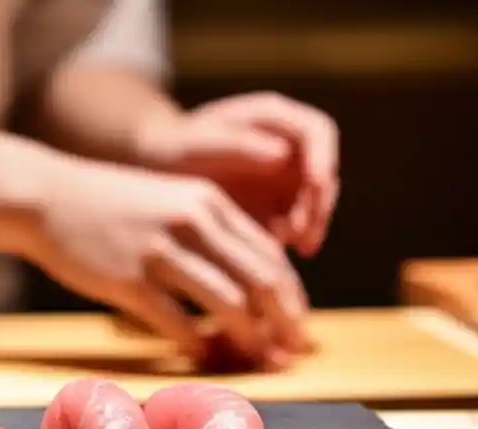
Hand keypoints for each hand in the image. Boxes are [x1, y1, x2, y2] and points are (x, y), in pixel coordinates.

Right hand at [28, 157, 311, 366]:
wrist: (48, 197)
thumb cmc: (109, 205)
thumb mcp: (170, 200)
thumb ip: (209, 231)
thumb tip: (247, 280)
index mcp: (209, 202)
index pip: (270, 255)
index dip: (292, 297)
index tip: (297, 325)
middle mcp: (192, 223)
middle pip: (260, 281)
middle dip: (284, 323)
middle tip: (291, 353)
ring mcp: (160, 252)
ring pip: (227, 304)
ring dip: (249, 339)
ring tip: (258, 361)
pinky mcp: (128, 281)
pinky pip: (177, 322)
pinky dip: (197, 346)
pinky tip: (205, 358)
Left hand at [134, 92, 338, 256]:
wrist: (154, 170)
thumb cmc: (172, 147)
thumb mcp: (197, 143)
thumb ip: (236, 146)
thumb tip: (282, 155)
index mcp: (274, 117)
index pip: (317, 132)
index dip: (324, 157)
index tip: (316, 184)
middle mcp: (286, 145)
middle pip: (322, 173)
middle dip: (317, 204)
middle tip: (303, 233)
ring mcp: (283, 177)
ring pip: (313, 203)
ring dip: (309, 227)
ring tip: (296, 250)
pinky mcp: (275, 206)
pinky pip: (294, 225)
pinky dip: (289, 242)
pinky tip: (276, 261)